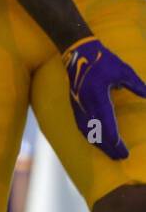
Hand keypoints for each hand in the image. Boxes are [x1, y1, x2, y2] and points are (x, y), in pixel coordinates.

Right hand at [62, 36, 145, 159]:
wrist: (78, 53)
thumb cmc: (102, 60)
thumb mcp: (123, 70)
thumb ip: (136, 85)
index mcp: (98, 97)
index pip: (106, 125)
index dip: (115, 141)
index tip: (123, 151)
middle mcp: (86, 105)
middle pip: (96, 133)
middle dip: (108, 147)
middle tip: (120, 157)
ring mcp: (78, 106)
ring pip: (87, 132)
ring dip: (98, 144)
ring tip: (110, 153)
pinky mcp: (75, 105)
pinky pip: (82, 126)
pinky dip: (90, 136)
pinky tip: (96, 141)